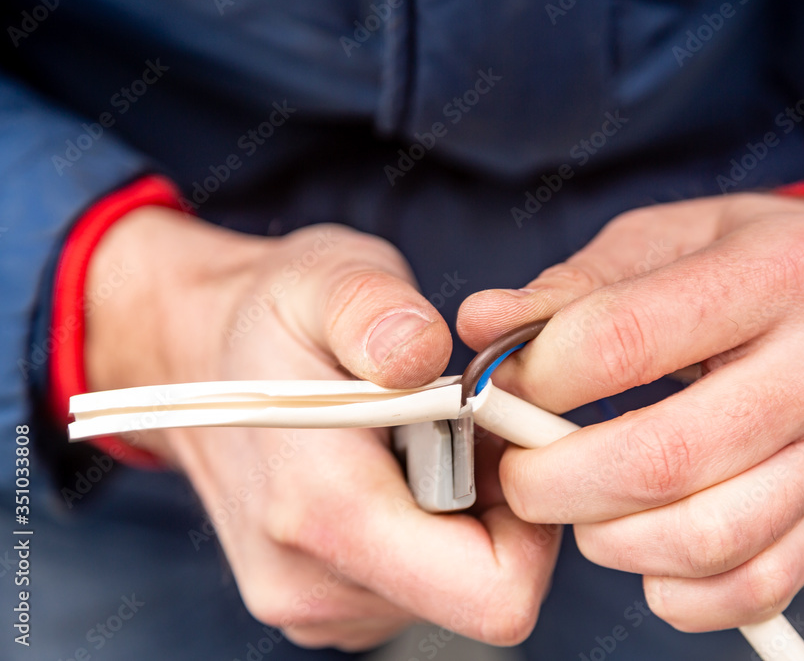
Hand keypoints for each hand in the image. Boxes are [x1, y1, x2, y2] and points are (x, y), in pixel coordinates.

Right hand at [84, 207, 559, 649]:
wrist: (193, 363)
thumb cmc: (271, 317)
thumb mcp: (326, 276)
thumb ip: (375, 309)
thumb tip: (420, 353)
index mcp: (323, 514)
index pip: (493, 594)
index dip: (532, 521)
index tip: (500, 441)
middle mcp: (313, 583)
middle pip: (482, 588)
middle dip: (494, 505)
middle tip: (453, 425)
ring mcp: (317, 604)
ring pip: (453, 587)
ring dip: (460, 512)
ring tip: (411, 438)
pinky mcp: (325, 604)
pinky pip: (420, 585)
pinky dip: (429, 527)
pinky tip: (392, 468)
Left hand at [458, 193, 803, 630]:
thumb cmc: (770, 262)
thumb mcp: (674, 237)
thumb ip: (575, 285)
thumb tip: (485, 322)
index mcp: (778, 274)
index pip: (623, 340)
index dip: (537, 377)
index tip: (505, 390)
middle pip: (661, 459)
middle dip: (556, 481)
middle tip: (520, 473)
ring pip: (704, 538)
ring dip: (610, 539)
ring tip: (581, 506)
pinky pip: (754, 586)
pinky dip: (679, 591)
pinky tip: (646, 552)